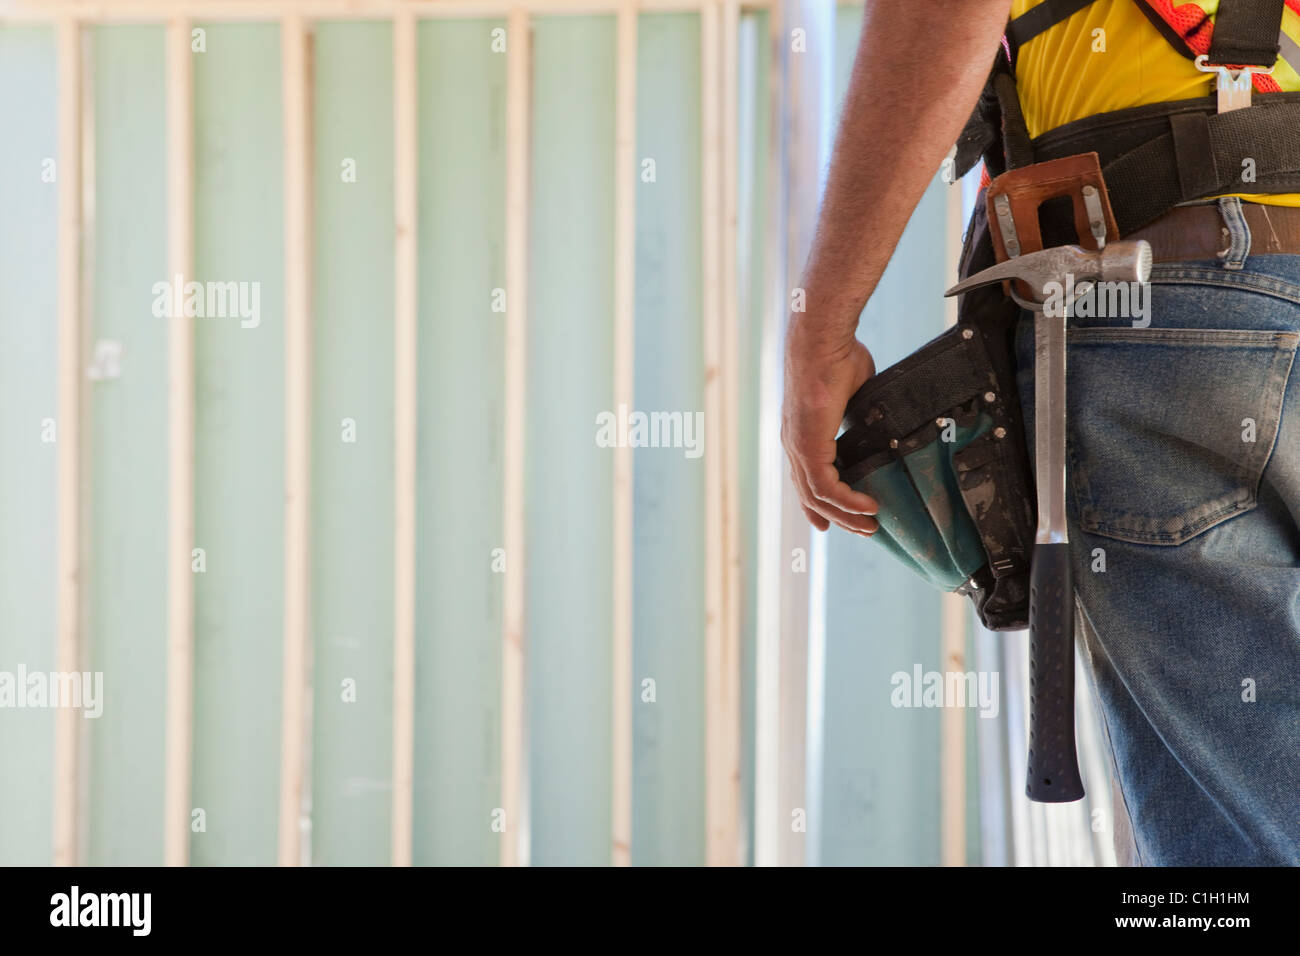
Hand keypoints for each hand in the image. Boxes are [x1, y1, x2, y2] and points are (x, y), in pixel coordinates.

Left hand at [781, 324, 879, 534]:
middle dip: (837, 516)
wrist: (824, 339)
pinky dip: (847, 500)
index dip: (819, 503)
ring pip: (818, 496)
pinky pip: (825, 486)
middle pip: (811, 494)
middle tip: (863, 529)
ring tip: (870, 525)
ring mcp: (797, 446)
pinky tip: (867, 507)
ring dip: (846, 514)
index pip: (806, 478)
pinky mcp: (807, 445)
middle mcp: (793, 443)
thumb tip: (878, 422)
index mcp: (802, 432)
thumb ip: (860, 414)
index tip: (831, 520)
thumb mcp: (854, 394)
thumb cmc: (838, 357)